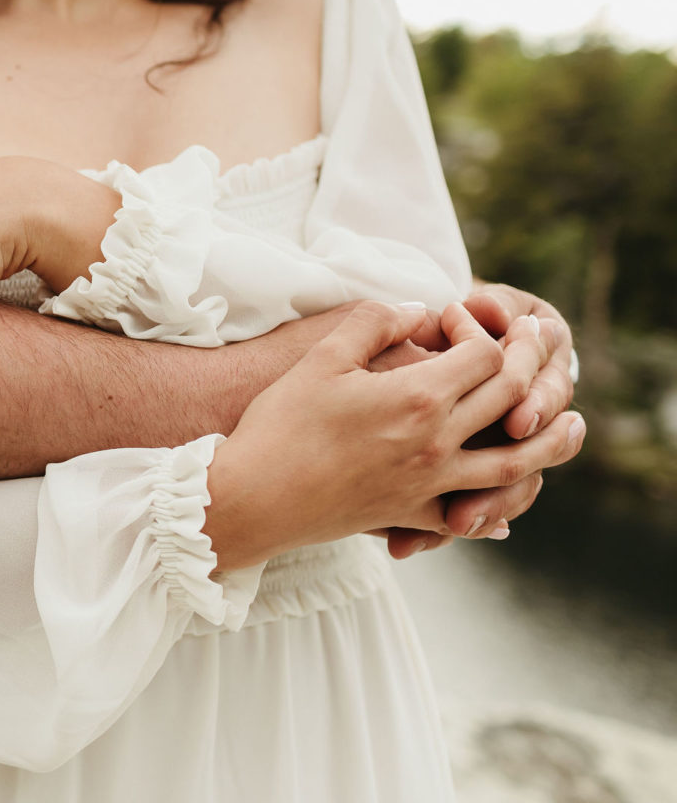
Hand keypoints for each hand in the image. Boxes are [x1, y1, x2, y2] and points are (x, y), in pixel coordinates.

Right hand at [205, 302, 585, 572]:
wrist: (254, 496)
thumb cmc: (280, 423)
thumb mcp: (321, 358)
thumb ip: (373, 324)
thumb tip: (415, 311)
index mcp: (418, 397)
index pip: (485, 356)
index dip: (481, 330)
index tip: (456, 318)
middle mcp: (436, 442)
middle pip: (510, 401)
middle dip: (529, 367)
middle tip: (535, 346)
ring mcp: (429, 484)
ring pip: (515, 466)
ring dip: (551, 443)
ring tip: (574, 427)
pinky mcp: (411, 514)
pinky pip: (468, 516)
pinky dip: (493, 512)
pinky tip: (503, 512)